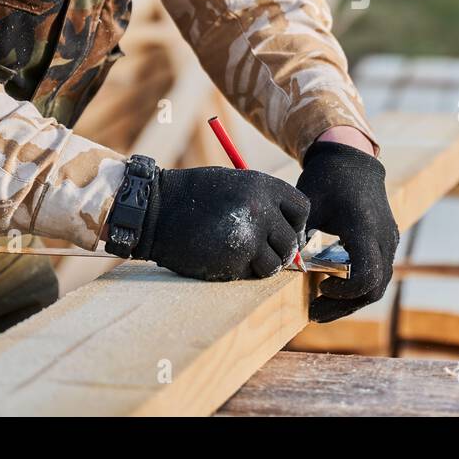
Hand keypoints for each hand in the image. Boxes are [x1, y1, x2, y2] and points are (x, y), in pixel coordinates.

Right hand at [132, 165, 309, 280]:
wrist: (156, 210)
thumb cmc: (195, 197)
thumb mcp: (236, 186)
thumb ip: (264, 203)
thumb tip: (292, 233)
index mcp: (264, 185)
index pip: (302, 209)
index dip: (295, 224)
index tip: (282, 231)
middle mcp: (262, 208)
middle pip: (292, 241)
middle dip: (280, 250)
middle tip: (260, 250)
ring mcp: (250, 235)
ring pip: (276, 263)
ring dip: (262, 264)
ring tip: (239, 254)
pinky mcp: (235, 259)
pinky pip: (252, 273)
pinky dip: (241, 271)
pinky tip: (221, 257)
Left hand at [296, 139, 398, 322]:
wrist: (352, 160)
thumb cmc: (327, 181)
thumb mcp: (308, 205)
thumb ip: (298, 237)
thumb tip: (284, 267)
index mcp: (365, 229)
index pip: (367, 277)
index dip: (344, 292)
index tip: (319, 286)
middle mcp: (384, 239)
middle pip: (374, 290)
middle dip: (344, 306)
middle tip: (313, 312)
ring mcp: (389, 241)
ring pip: (378, 286)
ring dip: (350, 300)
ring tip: (320, 305)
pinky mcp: (386, 243)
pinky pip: (378, 274)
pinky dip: (356, 287)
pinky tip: (331, 288)